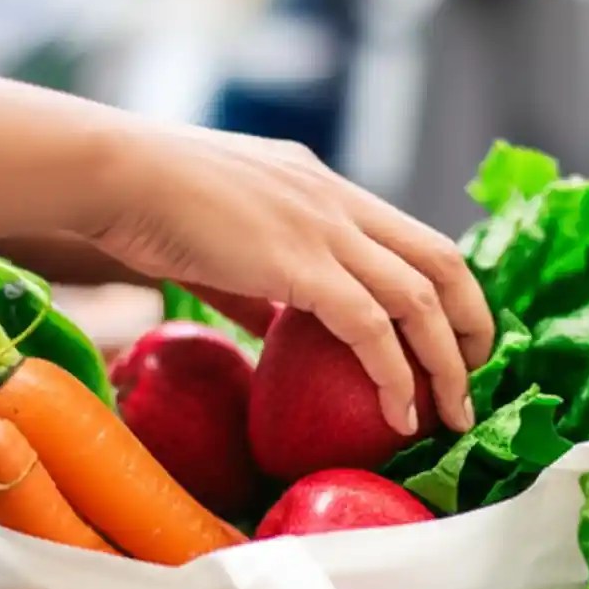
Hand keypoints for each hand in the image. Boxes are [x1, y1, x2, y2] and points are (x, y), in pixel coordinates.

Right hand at [88, 125, 494, 434]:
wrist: (112, 174)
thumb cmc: (149, 202)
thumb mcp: (227, 236)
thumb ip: (261, 280)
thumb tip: (275, 322)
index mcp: (324, 187)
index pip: (412, 235)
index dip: (445, 288)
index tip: (451, 336)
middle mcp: (338, 200)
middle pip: (441, 259)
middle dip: (472, 322)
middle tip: (475, 376)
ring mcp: (324, 227)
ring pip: (418, 298)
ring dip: (447, 362)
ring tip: (454, 414)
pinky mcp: (299, 262)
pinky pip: (370, 327)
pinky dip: (394, 374)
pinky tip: (399, 414)